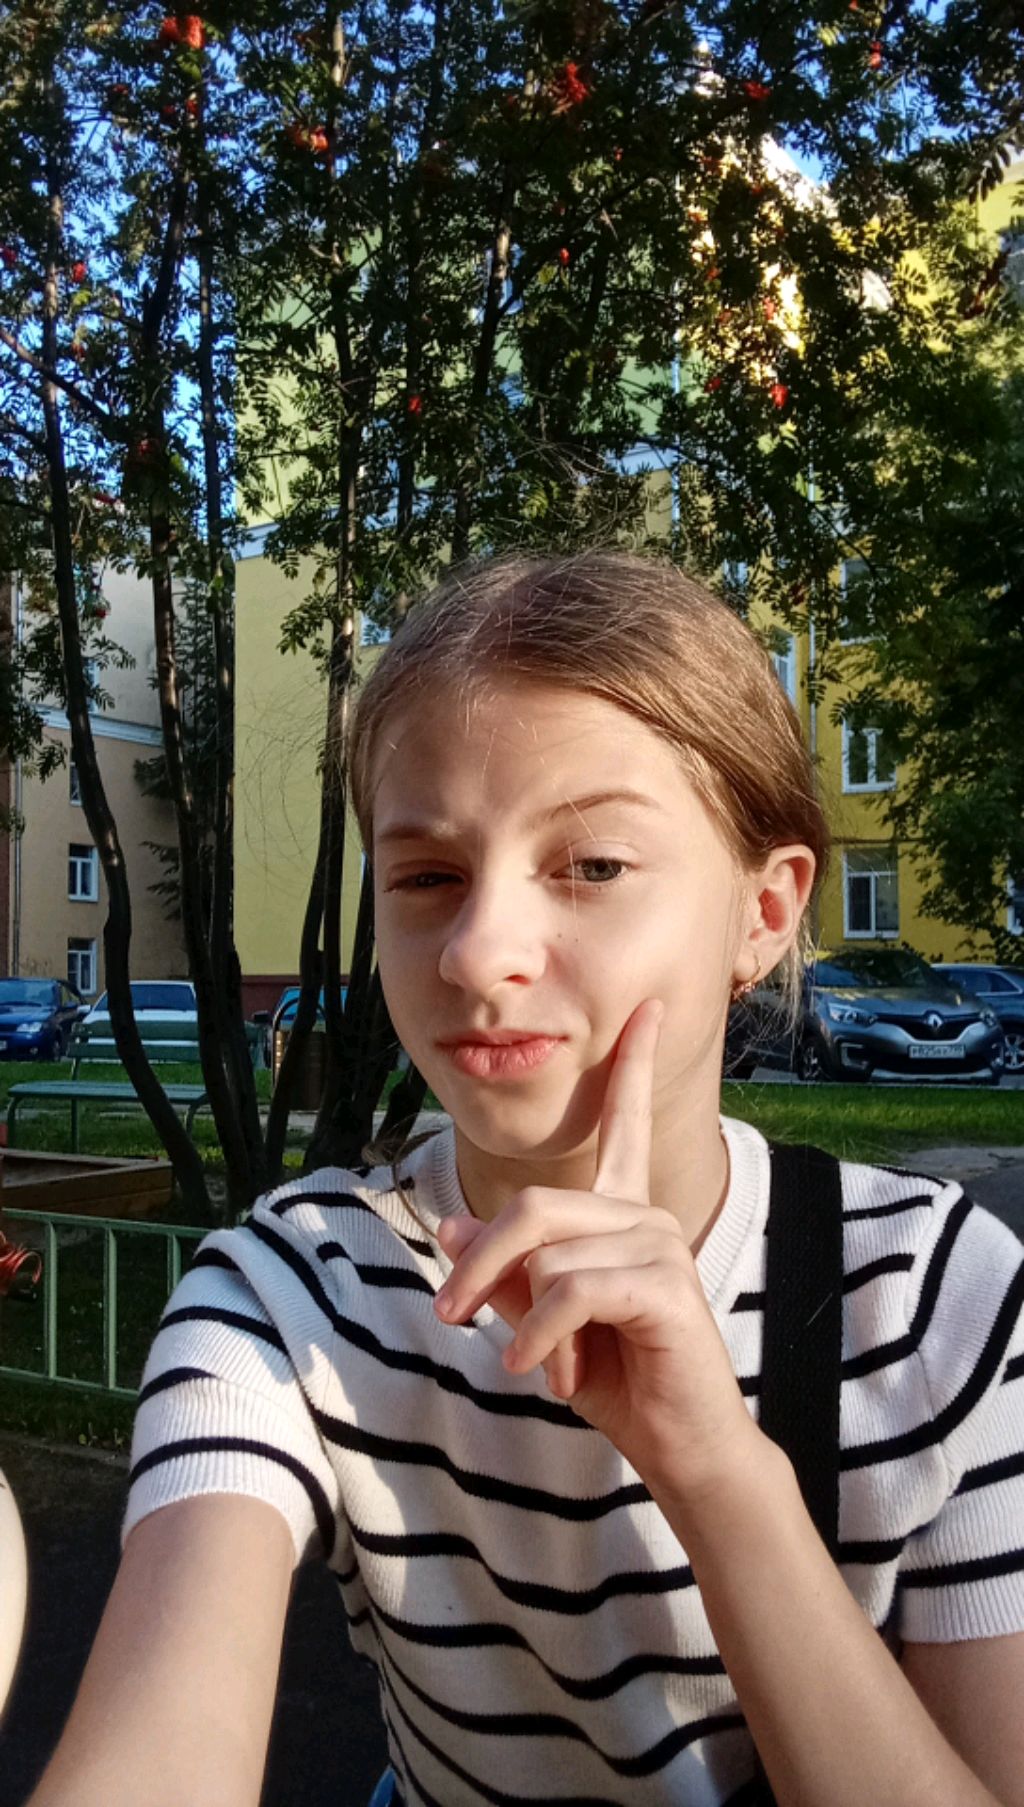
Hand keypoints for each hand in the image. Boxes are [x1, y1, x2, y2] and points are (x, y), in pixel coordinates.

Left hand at [434, 1000, 759, 1498]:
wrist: (679, 1444)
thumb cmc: (615, 1379)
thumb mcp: (541, 1323)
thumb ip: (506, 1274)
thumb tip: (450, 1230)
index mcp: (624, 1213)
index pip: (626, 1124)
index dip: (633, 1065)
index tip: (647, 1009)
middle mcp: (647, 1215)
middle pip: (533, 1204)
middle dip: (480, 1264)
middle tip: (450, 1316)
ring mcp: (661, 1244)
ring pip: (547, 1252)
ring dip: (521, 1320)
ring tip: (535, 1365)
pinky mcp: (665, 1285)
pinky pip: (571, 1291)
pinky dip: (541, 1337)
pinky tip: (542, 1372)